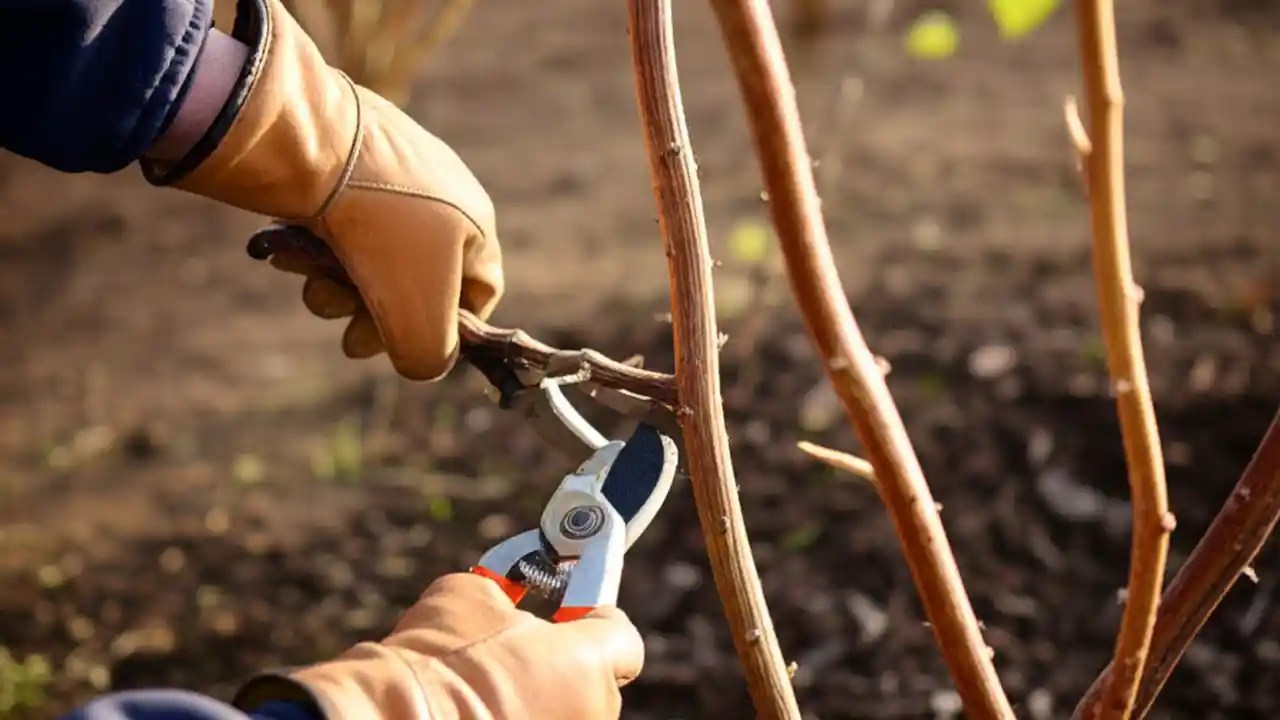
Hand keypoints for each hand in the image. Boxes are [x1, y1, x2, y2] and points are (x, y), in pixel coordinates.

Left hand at [141, 0, 502, 380]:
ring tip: (313, 287)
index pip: (478, 296)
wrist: (314, 146)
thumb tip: (420, 362)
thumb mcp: (417, 319)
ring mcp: (396, 173)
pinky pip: (339, 222)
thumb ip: (430, 357)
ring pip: (370, 257)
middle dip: (376, 316)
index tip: (402, 346)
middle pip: (415, 282)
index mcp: (477, 227)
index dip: (444, 334)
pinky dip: (317, 247)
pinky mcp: (346, 160)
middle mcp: (444, 195)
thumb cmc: (380, 237)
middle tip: (347, 336)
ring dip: (339, 287)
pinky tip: (290, 253)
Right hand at [233, 573, 644, 719]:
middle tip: (510, 647)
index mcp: (591, 663)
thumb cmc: (436, 656)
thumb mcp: (470, 595)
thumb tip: (503, 593)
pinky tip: (472, 710)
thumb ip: (507, 592)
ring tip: (481, 686)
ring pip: (561, 711)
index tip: (571, 604)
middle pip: (592, 678)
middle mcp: (592, 713)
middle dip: (557, 661)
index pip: (621, 635)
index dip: (593, 615)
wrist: (392, 718)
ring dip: (537, 696)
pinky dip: (516, 717)